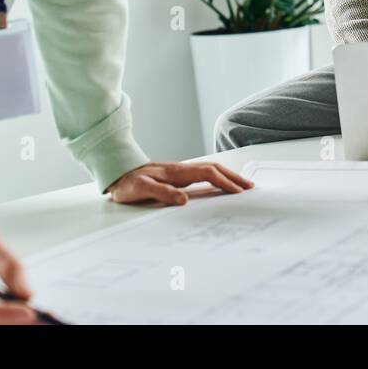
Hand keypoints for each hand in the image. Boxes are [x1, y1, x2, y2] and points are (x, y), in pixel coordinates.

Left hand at [106, 161, 254, 204]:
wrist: (117, 174)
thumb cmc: (128, 184)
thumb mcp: (141, 190)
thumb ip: (162, 193)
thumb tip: (184, 199)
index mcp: (177, 172)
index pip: (207, 174)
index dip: (224, 182)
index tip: (238, 191)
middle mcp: (182, 169)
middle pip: (214, 168)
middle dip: (233, 176)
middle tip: (250, 186)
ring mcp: (181, 172)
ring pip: (210, 169)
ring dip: (227, 176)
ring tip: (241, 185)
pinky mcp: (178, 176)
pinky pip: (203, 174)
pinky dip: (217, 178)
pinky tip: (221, 185)